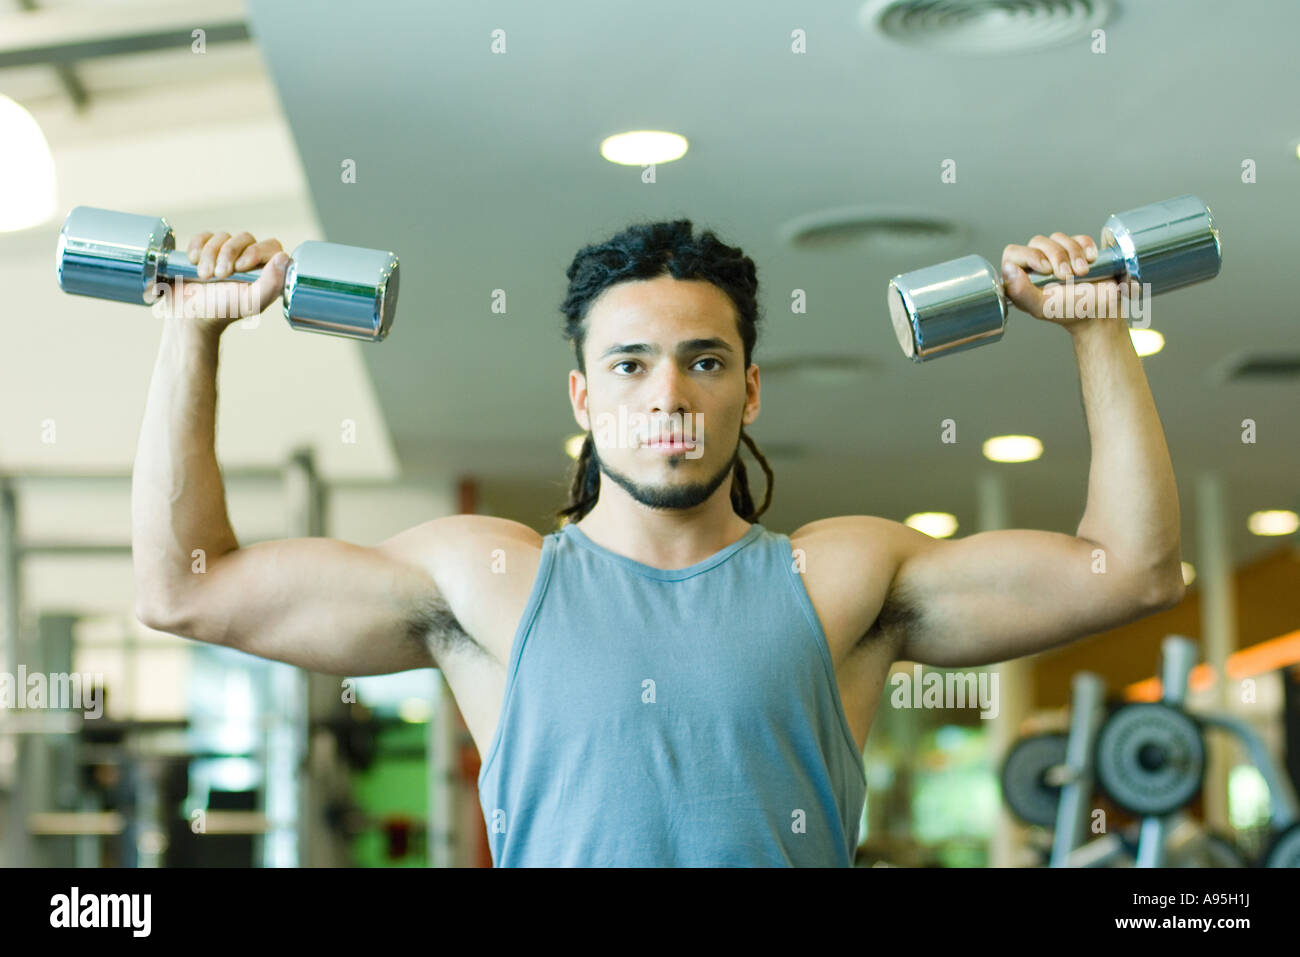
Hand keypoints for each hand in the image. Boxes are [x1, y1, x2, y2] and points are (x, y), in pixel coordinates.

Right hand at [145, 230, 289, 332]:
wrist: (190, 314)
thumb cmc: (224, 310)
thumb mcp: (250, 302)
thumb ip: (272, 283)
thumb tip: (284, 258)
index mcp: (265, 271)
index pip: (271, 246)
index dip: (255, 251)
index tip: (240, 267)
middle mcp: (248, 258)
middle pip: (245, 238)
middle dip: (228, 254)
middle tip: (218, 276)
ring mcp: (226, 251)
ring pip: (222, 236)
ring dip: (209, 255)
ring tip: (204, 276)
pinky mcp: (206, 247)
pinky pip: (204, 236)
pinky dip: (197, 248)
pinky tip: (193, 263)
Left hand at [1000, 232, 1139, 325]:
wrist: (1101, 311)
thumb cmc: (1070, 312)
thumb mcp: (1043, 307)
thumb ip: (1021, 292)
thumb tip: (1009, 269)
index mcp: (1022, 278)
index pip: (1013, 253)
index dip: (1029, 255)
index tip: (1047, 269)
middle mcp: (1037, 264)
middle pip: (1037, 242)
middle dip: (1056, 256)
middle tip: (1068, 275)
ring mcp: (1058, 255)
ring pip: (1058, 238)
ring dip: (1074, 254)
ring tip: (1083, 273)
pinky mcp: (1078, 249)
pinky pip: (1079, 238)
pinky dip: (1086, 248)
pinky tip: (1091, 261)